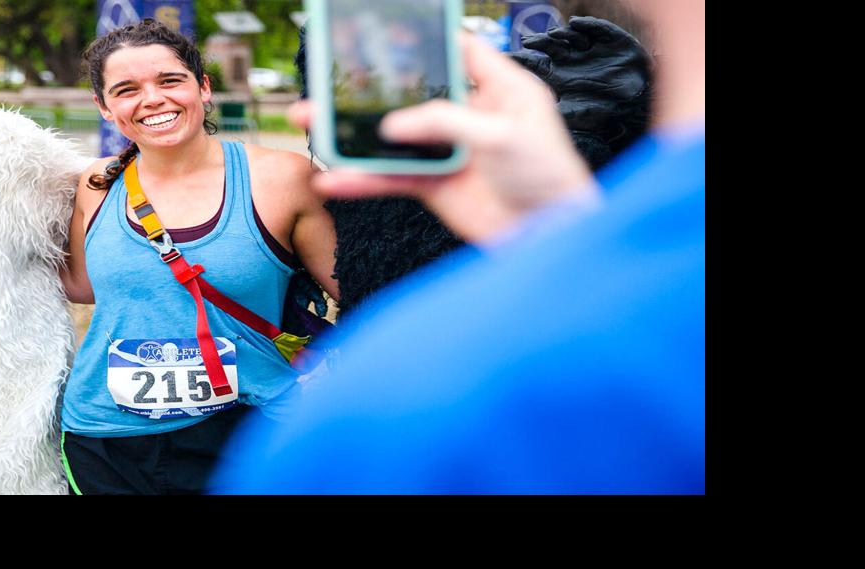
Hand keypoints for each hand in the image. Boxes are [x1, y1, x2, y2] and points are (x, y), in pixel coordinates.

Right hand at [293, 33, 596, 245]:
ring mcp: (451, 151)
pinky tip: (333, 179)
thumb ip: (449, 123)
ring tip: (312, 124)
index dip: (425, 40)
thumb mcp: (505, 137)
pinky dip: (362, 179)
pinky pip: (393, 177)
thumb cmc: (549, 178)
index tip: (386, 31)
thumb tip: (394, 125)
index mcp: (499, 88)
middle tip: (330, 79)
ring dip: (352, 133)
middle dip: (370, 87)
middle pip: (411, 92)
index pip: (457, 51)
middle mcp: (471, 115)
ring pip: (393, 136)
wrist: (552, 240)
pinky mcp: (437, 186)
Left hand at [521, 17, 651, 136]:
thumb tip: (539, 113)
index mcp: (561, 75)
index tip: (509, 57)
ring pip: (569, 36)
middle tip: (527, 41)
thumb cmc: (608, 110)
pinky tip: (575, 23)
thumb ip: (561, 110)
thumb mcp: (581, 112)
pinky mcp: (608, 39)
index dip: (522, 60)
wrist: (639, 102)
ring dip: (559, 34)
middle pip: (549, 46)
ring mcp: (588, 47)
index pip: (536, 64)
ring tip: (551, 34)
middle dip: (538, 42)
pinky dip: (586, 25)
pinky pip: (595, 28)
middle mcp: (571, 58)